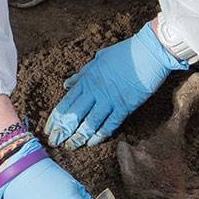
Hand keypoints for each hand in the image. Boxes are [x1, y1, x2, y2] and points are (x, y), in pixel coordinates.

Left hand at [44, 24, 186, 146]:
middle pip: (74, 115)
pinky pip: (109, 125)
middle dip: (63, 131)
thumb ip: (82, 74)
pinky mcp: (125, 106)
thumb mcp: (99, 59)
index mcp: (87, 79)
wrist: (149, 52)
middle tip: (55, 142)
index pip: (66, 102)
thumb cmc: (125, 53)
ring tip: (70, 146)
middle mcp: (95, 91)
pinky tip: (92, 142)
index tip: (49, 129)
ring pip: (89, 123)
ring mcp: (110, 100)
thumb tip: (67, 84)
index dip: (56, 118)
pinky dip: (100, 135)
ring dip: (78, 137)